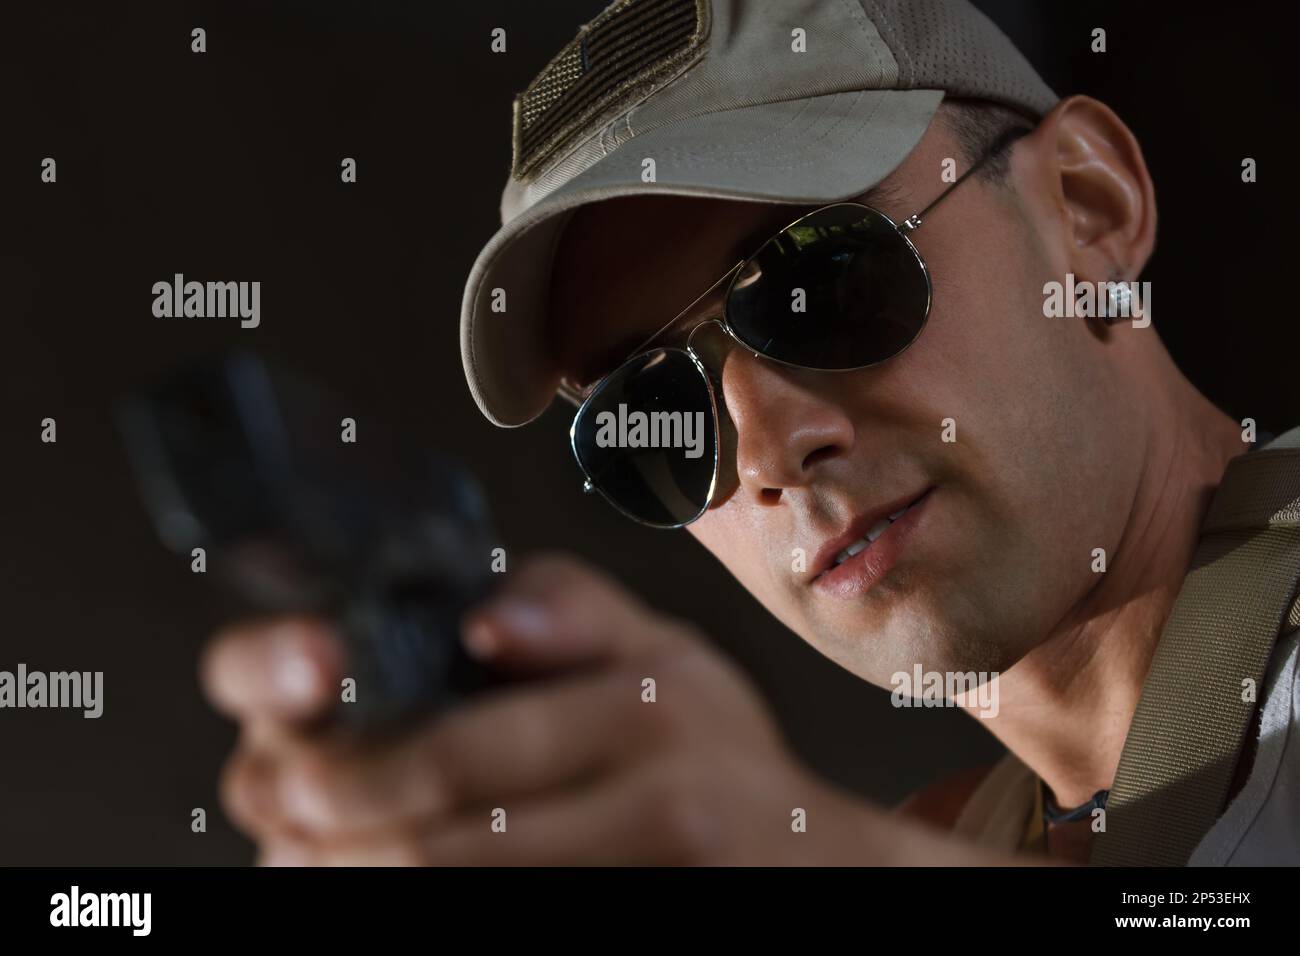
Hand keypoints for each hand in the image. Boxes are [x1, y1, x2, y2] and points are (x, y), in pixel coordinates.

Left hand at [202, 552, 1002, 864]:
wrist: (807, 862)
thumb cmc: (713, 755)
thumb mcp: (659, 646)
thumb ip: (563, 606)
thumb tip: (482, 622)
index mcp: (645, 702)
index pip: (450, 744)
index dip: (341, 756)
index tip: (285, 762)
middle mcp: (657, 800)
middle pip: (424, 838)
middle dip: (323, 835)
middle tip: (281, 818)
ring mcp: (644, 876)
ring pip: (439, 892)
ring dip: (349, 879)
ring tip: (315, 854)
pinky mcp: (626, 921)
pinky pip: (480, 921)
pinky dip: (400, 904)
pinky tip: (385, 873)